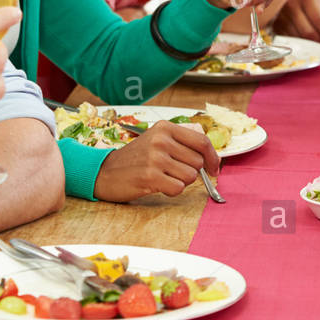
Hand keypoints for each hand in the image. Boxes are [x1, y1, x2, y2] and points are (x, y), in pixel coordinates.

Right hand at [93, 121, 220, 201]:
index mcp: (165, 128)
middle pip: (198, 161)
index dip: (213, 157)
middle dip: (191, 171)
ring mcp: (155, 158)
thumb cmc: (135, 159)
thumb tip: (211, 155)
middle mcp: (161, 140)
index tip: (215, 169)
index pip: (202, 141)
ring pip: (190, 176)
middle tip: (173, 173)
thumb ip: (181, 142)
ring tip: (163, 177)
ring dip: (181, 181)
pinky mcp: (150, 176)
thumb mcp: (157, 140)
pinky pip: (178, 188)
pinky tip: (158, 185)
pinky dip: (172, 191)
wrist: (104, 172)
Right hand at [274, 0, 319, 43]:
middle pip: (307, 32)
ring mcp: (281, 16)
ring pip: (299, 38)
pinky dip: (301, 42)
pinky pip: (291, 41)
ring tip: (318, 37)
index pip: (319, 20)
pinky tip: (306, 37)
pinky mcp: (276, 26)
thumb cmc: (315, 1)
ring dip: (311, 43)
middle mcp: (291, 5)